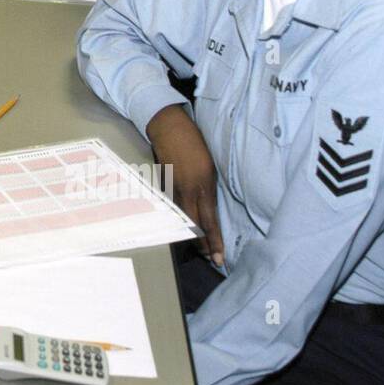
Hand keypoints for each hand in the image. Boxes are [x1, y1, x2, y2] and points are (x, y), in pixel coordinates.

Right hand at [146, 105, 223, 265]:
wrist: (168, 126)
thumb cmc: (194, 140)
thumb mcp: (209, 163)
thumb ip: (208, 185)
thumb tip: (210, 204)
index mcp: (204, 183)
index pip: (210, 220)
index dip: (214, 240)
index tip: (219, 258)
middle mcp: (189, 189)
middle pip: (195, 224)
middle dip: (202, 244)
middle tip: (210, 259)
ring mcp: (174, 188)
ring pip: (182, 219)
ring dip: (190, 235)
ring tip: (198, 249)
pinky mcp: (164, 185)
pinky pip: (172, 208)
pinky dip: (179, 220)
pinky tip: (182, 227)